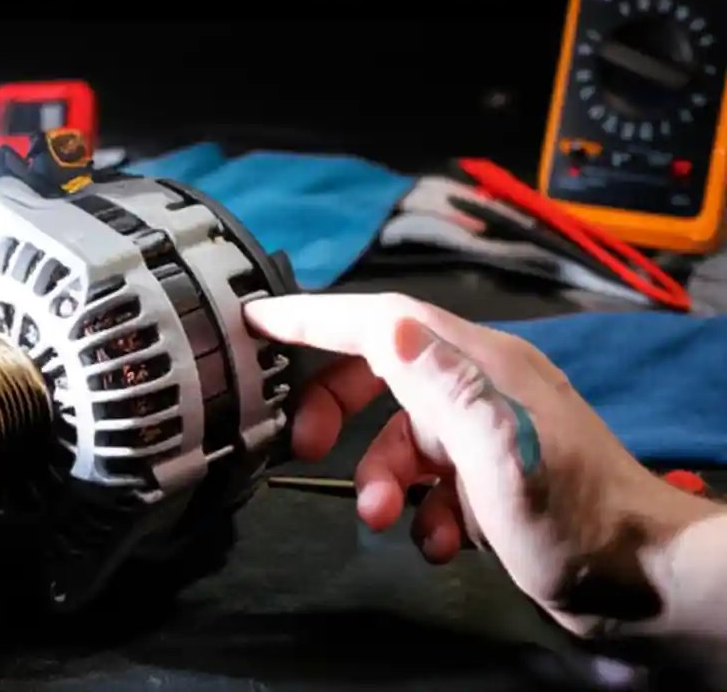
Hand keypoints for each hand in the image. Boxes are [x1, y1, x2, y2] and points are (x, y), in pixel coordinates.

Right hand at [245, 293, 719, 635]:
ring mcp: (486, 430)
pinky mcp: (491, 473)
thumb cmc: (574, 521)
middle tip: (305, 448)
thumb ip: (446, 389)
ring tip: (384, 520)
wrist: (646, 586)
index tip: (256, 319)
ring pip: (399, 436)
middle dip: (334, 409)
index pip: (381, 319)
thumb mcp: (501, 455)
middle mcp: (480, 385)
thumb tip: (385, 329)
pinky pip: (429, 478)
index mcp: (480, 364)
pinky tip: (441, 541)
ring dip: (380, 478)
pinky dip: (420, 508)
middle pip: (378, 370)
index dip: (314, 317)